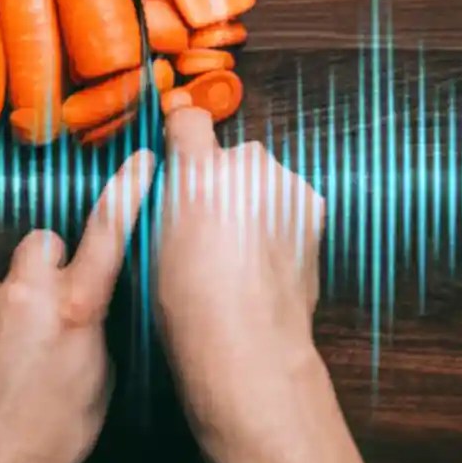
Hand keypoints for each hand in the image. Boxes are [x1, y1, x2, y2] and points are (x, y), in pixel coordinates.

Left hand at [0, 151, 155, 462]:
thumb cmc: (51, 436)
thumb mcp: (102, 379)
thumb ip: (98, 325)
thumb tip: (92, 298)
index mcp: (76, 310)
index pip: (108, 233)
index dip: (127, 193)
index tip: (142, 161)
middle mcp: (25, 295)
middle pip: (44, 243)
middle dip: (49, 267)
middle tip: (49, 313)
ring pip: (5, 278)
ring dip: (10, 303)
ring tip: (8, 356)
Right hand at [155, 102, 402, 462]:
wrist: (247, 343)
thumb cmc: (187, 305)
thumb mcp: (149, 244)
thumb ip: (163, 197)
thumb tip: (168, 181)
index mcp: (196, 171)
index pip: (188, 119)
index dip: (182, 139)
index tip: (180, 159)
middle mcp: (246, 165)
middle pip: (231, 152)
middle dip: (221, 177)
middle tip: (209, 224)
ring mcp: (286, 185)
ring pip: (263, 177)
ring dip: (253, 197)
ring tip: (240, 249)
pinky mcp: (312, 207)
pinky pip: (288, 199)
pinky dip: (279, 217)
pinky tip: (266, 256)